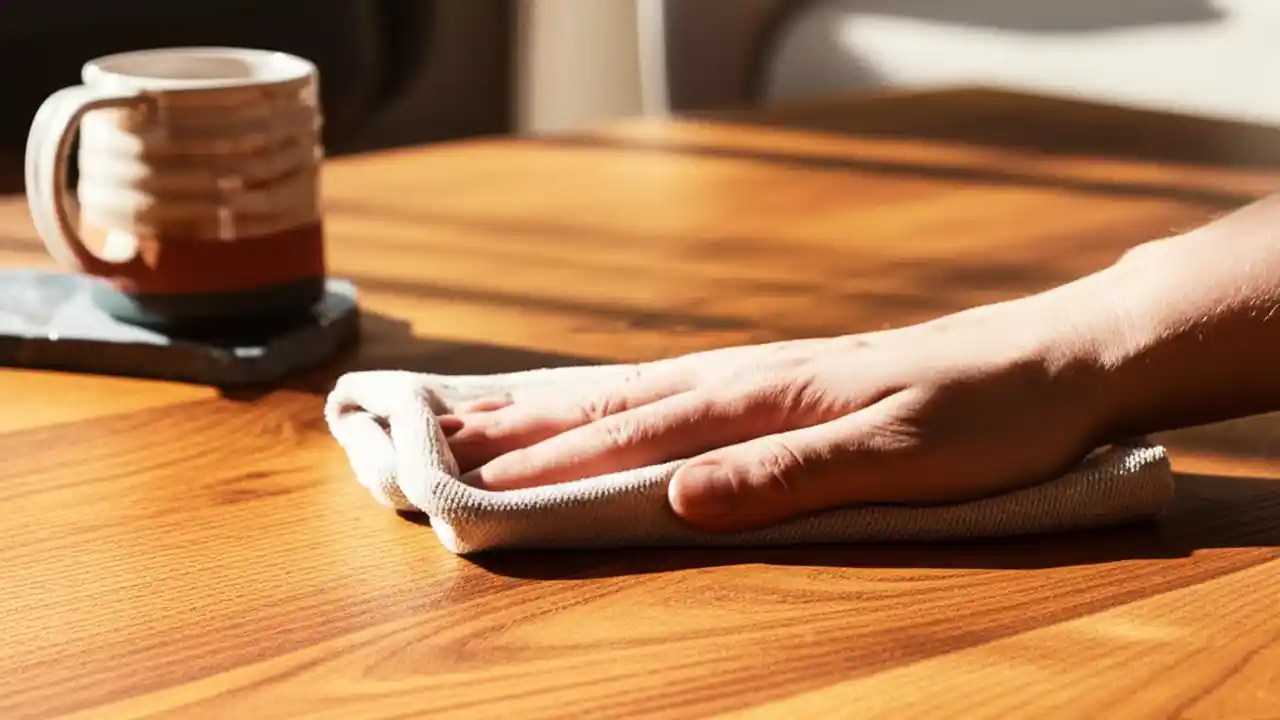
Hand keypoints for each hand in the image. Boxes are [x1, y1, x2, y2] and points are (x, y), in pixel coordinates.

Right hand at [442, 297, 1117, 532]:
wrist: (1053, 360)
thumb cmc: (988, 417)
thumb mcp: (901, 457)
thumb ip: (787, 476)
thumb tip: (677, 497)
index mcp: (766, 398)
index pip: (636, 433)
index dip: (548, 463)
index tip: (466, 485)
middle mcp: (746, 377)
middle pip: (608, 402)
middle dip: (514, 428)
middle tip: (426, 443)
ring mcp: (757, 375)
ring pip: (625, 388)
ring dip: (541, 407)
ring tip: (467, 415)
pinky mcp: (775, 383)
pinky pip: (665, 389)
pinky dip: (602, 398)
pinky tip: (580, 404)